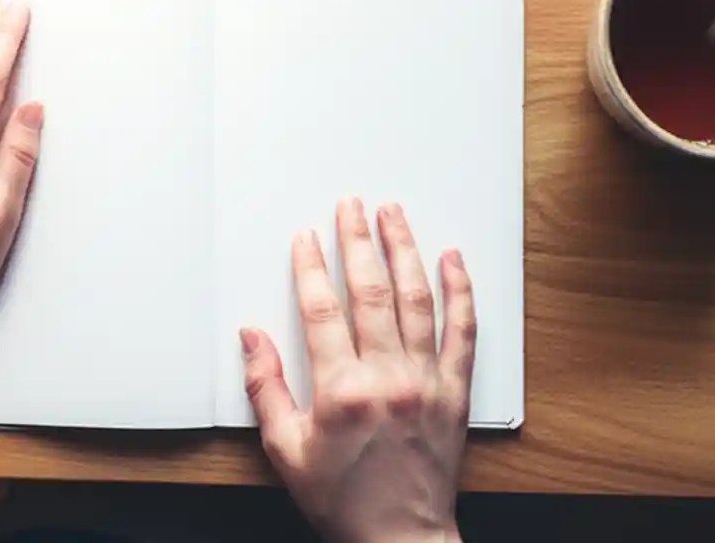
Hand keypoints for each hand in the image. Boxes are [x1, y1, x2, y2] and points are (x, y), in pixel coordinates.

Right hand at [241, 198, 475, 542]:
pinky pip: (463, 330)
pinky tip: (453, 260)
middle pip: (371, 292)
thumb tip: (251, 338)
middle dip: (358, 241)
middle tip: (351, 205)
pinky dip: (460, 291)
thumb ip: (266, 390)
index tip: (306, 237)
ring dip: (404, 250)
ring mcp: (427, 380)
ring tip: (394, 215)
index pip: (322, 311)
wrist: (400, 538)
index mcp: (342, 391)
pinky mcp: (455, 390)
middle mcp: (388, 377)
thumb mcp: (286, 451)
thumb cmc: (342, 500)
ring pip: (416, 299)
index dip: (311, 268)